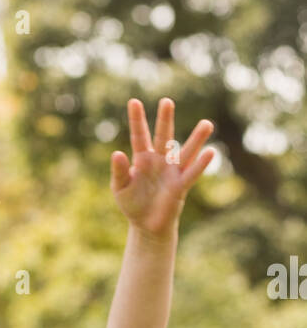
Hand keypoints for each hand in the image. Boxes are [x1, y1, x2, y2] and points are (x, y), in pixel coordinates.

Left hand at [111, 98, 213, 237]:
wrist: (146, 225)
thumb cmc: (132, 204)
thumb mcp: (120, 188)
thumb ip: (119, 171)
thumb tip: (117, 153)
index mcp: (142, 158)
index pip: (139, 135)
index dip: (137, 120)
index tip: (133, 102)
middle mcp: (159, 161)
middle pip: (163, 137)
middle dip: (165, 120)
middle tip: (167, 102)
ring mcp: (171, 172)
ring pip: (185, 152)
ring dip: (196, 139)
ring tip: (207, 124)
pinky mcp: (180, 186)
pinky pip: (191, 173)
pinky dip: (200, 164)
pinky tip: (210, 152)